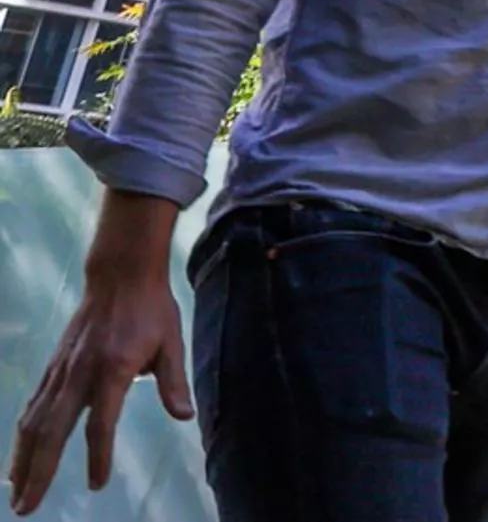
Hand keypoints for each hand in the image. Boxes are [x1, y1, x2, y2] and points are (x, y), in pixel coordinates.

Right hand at [10, 192, 189, 514]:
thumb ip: (175, 382)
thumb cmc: (151, 310)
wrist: (120, 275)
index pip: (101, 424)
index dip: (99, 456)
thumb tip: (185, 417)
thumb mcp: (172, 343)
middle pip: (52, 432)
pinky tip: (18, 458)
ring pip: (33, 423)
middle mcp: (78, 374)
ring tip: (17, 493)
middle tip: (27, 508)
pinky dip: (22, 437)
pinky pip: (31, 408)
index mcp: (112, 371)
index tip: (97, 484)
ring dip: (22, 461)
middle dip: (38, 472)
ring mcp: (60, 371)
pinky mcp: (52, 368)